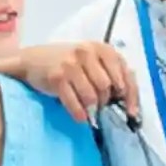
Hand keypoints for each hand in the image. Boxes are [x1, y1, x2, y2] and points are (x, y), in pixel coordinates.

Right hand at [15, 42, 138, 122]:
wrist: (33, 60)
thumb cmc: (68, 63)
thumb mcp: (93, 61)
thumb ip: (112, 73)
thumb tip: (129, 100)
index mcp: (101, 48)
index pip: (124, 74)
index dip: (131, 96)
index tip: (131, 113)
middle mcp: (87, 52)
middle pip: (107, 87)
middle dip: (105, 101)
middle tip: (98, 104)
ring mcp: (70, 64)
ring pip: (92, 96)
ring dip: (91, 108)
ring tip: (87, 107)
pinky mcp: (57, 77)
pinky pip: (75, 103)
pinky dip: (79, 114)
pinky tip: (80, 116)